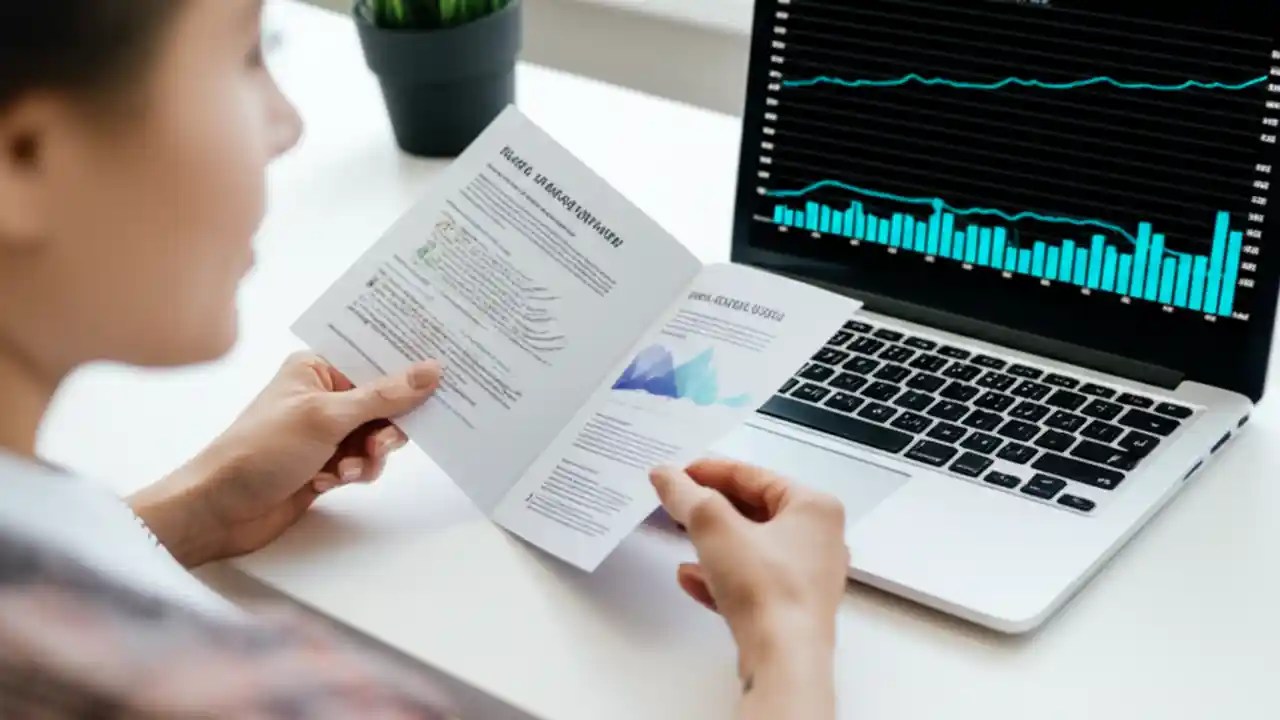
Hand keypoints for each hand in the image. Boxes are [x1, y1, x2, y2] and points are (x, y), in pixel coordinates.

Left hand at [130, 353, 440, 566]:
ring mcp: (324, 431)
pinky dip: (354, 473)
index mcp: (316, 367)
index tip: (442, 378)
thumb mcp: (326, 417)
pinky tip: (329, 482)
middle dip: (385, 426)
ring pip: (377, 437)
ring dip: (367, 456)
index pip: (375, 357)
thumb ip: (383, 395)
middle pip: (383, 401)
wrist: (219, 510)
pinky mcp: (325, 462)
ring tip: (346, 469)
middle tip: (380, 443)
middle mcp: (322, 394)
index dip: (407, 368)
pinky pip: (362, 462)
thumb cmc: (260, 451)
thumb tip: (431, 370)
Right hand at [650, 460, 847, 678]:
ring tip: (679, 538)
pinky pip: (753, 582)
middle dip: (710, 509)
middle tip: (675, 505)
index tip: (676, 473)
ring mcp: (808, 577)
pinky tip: (690, 579)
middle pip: (754, 511)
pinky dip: (722, 576)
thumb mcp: (714, 527)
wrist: (783, 660)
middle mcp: (819, 539)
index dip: (710, 471)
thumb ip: (686, 495)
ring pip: (751, 548)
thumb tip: (664, 474)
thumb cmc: (763, 584)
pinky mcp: (792, 609)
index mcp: (814, 507)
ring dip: (712, 543)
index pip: (755, 476)